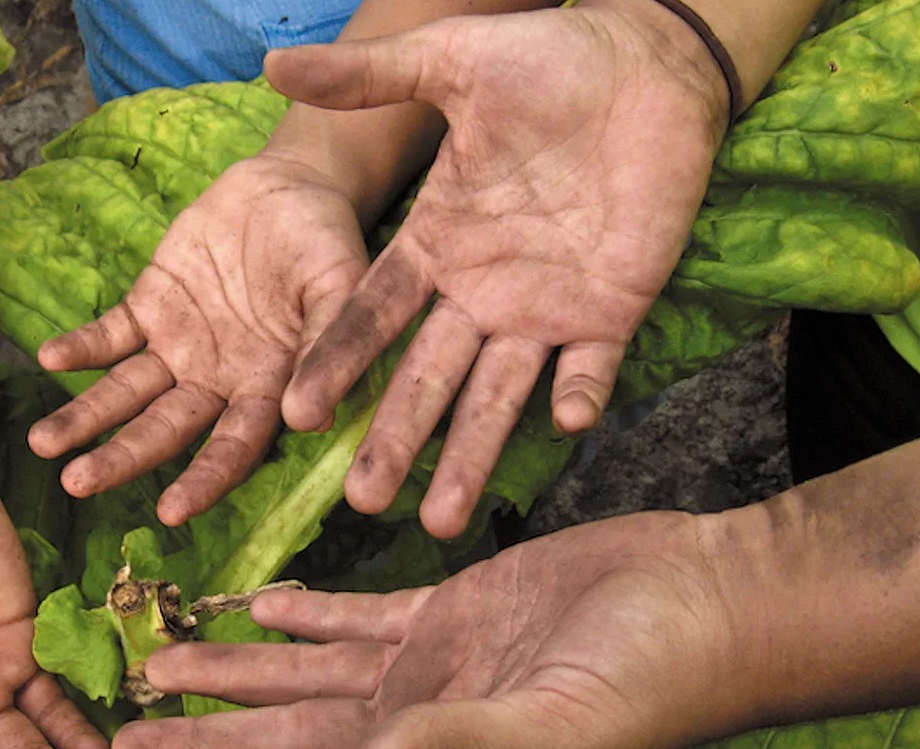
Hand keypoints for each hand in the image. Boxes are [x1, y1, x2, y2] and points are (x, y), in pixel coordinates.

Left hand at [28, 153, 370, 525]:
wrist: (290, 190)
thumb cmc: (328, 245)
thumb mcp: (343, 289)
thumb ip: (328, 345)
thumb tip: (310, 420)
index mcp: (268, 387)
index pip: (233, 447)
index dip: (204, 479)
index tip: (170, 512)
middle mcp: (218, 379)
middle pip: (164, 430)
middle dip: (121, 458)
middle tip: (77, 483)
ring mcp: (180, 345)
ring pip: (127, 393)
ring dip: (85, 418)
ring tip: (42, 444)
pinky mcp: (152, 305)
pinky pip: (111, 335)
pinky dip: (82, 348)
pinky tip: (50, 359)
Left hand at [111, 511, 752, 748]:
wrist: (709, 597)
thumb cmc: (654, 676)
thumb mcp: (557, 727)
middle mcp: (419, 727)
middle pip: (286, 744)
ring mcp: (430, 663)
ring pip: (304, 671)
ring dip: (235, 672)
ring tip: (160, 669)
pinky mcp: (449, 606)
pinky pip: (355, 613)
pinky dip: (303, 610)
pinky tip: (258, 604)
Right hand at [269, 0, 729, 537]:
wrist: (649, 61)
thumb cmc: (548, 58)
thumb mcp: (452, 59)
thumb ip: (369, 77)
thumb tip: (271, 64)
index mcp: (434, 243)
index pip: (373, 316)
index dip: (338, 362)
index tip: (299, 410)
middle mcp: (479, 291)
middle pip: (426, 379)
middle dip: (395, 439)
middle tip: (364, 500)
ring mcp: (544, 308)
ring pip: (497, 396)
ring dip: (471, 455)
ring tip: (440, 519)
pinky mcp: (611, 310)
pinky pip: (591, 367)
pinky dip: (581, 394)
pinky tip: (566, 422)